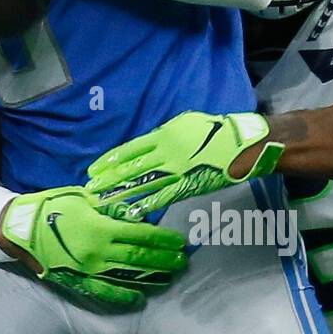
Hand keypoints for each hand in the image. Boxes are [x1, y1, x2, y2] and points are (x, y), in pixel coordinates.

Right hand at [0, 186, 186, 310]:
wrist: (21, 229)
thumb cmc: (53, 207)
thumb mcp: (83, 198)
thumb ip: (109, 206)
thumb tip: (134, 210)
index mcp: (101, 227)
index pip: (141, 234)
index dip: (163, 239)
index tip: (179, 241)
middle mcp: (99, 251)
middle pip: (140, 258)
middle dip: (164, 260)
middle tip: (182, 261)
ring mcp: (89, 270)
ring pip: (128, 277)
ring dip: (152, 278)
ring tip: (170, 277)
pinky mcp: (79, 281)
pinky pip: (106, 292)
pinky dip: (125, 296)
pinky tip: (140, 298)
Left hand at [86, 111, 284, 219]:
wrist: (242, 143)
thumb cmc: (214, 130)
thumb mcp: (184, 123)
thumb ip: (165, 134)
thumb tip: (148, 142)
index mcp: (163, 135)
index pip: (130, 150)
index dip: (111, 161)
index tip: (95, 169)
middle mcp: (165, 151)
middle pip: (132, 167)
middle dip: (109, 179)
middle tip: (90, 188)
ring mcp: (176, 170)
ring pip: (143, 182)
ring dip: (122, 192)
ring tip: (104, 201)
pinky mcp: (188, 185)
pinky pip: (164, 196)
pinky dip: (147, 204)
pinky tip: (133, 210)